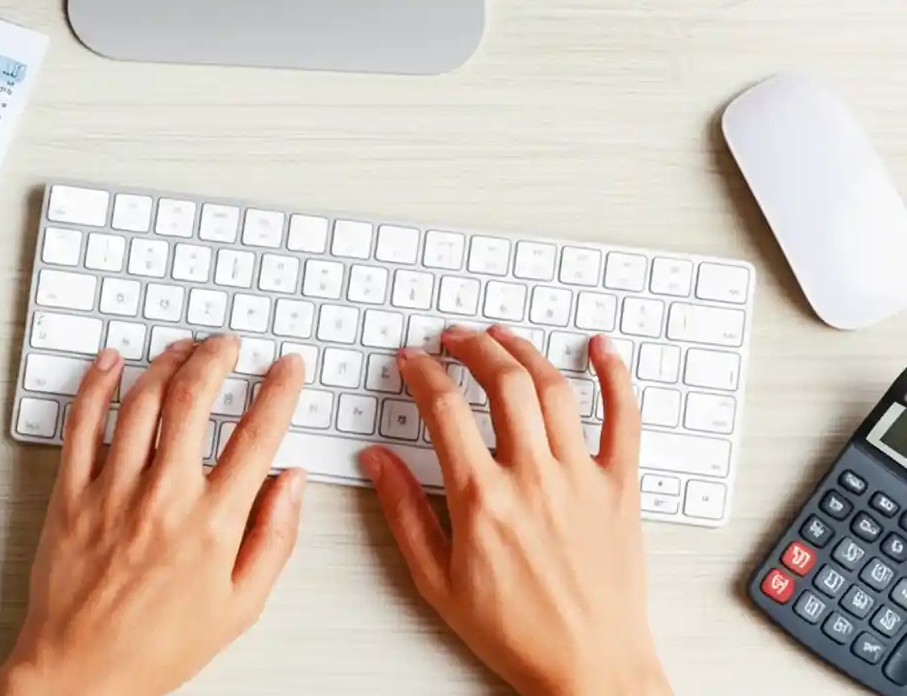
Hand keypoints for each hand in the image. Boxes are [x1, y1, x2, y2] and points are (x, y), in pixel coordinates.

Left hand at [0, 336, 306, 695]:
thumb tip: (291, 482)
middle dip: (217, 358)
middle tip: (228, 345)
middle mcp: (164, 497)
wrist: (81, 674)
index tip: (287, 368)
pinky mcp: (71, 494)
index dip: (279, 390)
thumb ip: (274, 538)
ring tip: (184, 350)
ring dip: (167, 363)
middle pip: (194, 399)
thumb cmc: (158, 646)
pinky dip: (97, 384)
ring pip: (142, 401)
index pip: (257, 435)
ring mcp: (113, 491)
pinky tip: (113, 363)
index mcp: (213, 524)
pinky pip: (82, 424)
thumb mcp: (241, 606)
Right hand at [361, 326, 670, 695]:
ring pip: (554, 390)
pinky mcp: (621, 488)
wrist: (588, 666)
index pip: (445, 410)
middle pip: (502, 384)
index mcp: (482, 501)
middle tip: (455, 339)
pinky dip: (616, 377)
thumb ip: (403, 512)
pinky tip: (602, 350)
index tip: (413, 362)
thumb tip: (376, 461)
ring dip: (524, 352)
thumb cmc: (515, 632)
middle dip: (472, 348)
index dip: (423, 374)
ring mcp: (581, 479)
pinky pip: (625, 419)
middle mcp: (533, 479)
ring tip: (502, 339)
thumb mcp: (436, 580)